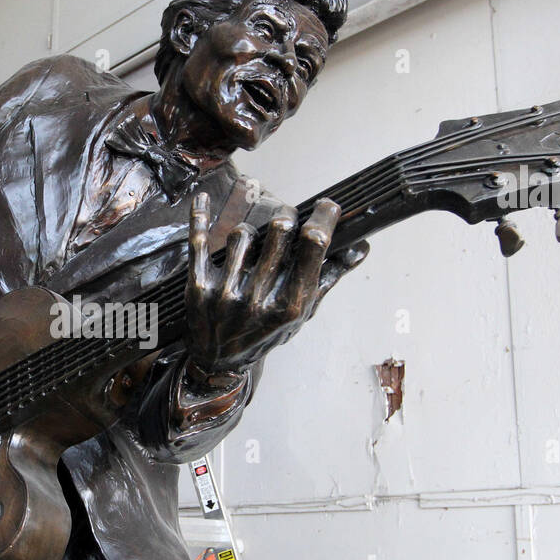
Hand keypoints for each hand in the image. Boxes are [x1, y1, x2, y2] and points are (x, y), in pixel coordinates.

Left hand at [184, 194, 368, 377]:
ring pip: (243, 233)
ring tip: (253, 244)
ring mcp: (226, 293)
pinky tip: (205, 197)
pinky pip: (198, 242)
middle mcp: (260, 298)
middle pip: (279, 230)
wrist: (219, 362)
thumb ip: (330, 278)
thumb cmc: (266, 332)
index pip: (313, 245)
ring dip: (251, 231)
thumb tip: (361, 247)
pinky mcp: (198, 287)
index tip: (327, 206)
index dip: (323, 217)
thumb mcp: (302, 313)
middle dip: (286, 217)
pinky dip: (201, 216)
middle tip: (286, 219)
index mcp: (291, 304)